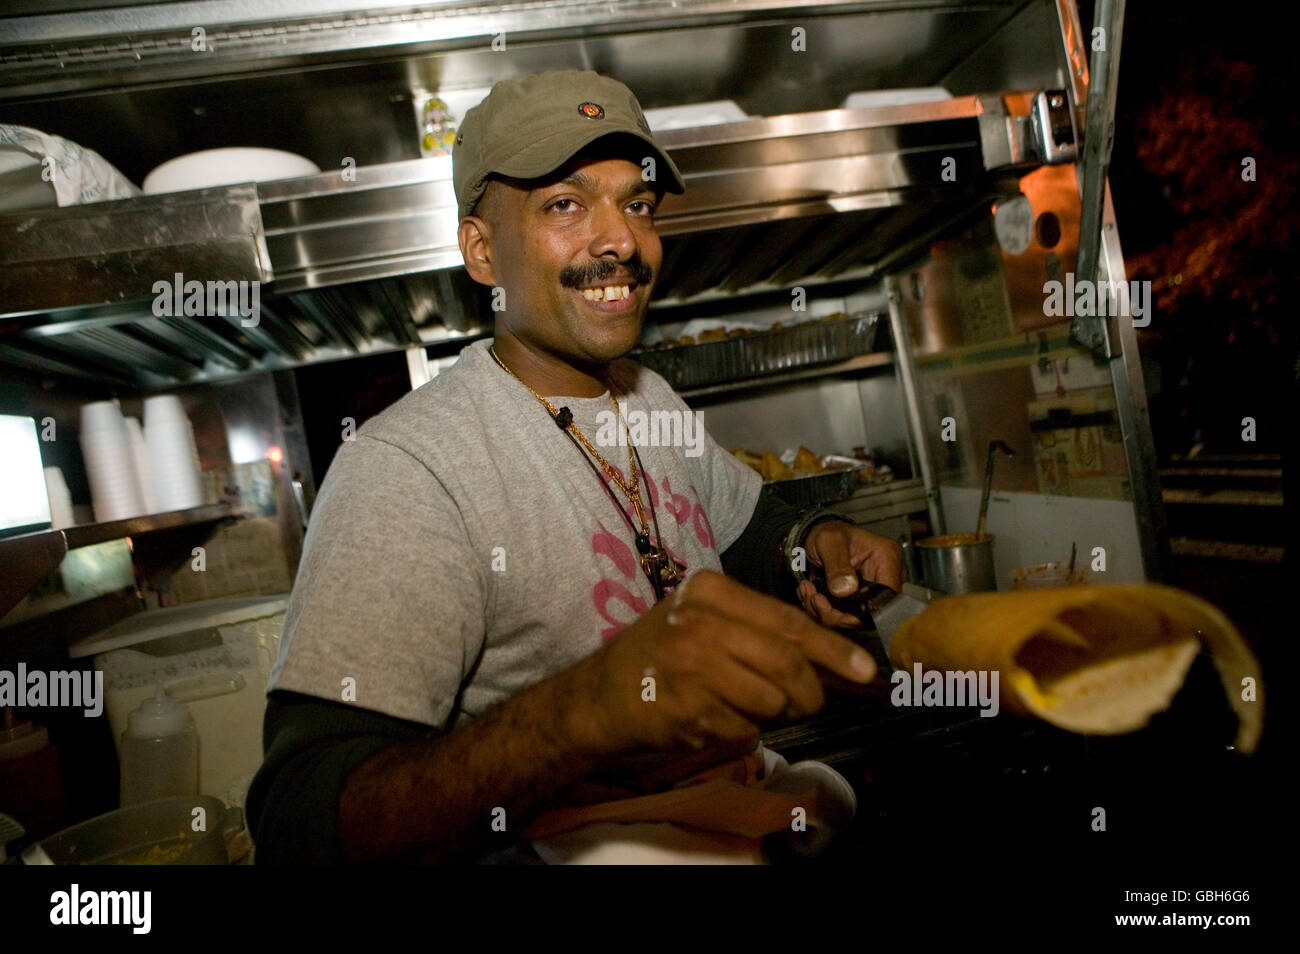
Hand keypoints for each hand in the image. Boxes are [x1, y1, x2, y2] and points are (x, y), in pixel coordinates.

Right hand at [566, 570, 877, 757]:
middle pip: (787, 664)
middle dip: (810, 692)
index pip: (789, 621)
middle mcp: (701, 622)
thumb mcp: (703, 621)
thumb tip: (830, 659)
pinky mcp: (686, 709)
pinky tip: (711, 718)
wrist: (597, 697)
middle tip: (809, 704)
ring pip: (771, 702)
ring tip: (737, 704)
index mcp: (711, 591)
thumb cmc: (660, 656)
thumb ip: (758, 630)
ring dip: (769, 715)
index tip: (866, 669)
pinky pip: (744, 730)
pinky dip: (739, 733)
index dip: (833, 649)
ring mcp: (691, 666)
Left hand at [797, 521, 904, 627]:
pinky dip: (823, 611)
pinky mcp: (857, 600)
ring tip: (808, 592)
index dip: (859, 611)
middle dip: (835, 613)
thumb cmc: (828, 532)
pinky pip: (843, 616)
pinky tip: (810, 595)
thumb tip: (846, 590)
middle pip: (868, 614)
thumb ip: (837, 565)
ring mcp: (871, 591)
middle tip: (813, 598)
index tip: (830, 605)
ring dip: (825, 612)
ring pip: (853, 619)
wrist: (816, 536)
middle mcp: (884, 578)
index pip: (885, 598)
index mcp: (888, 558)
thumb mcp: (830, 542)